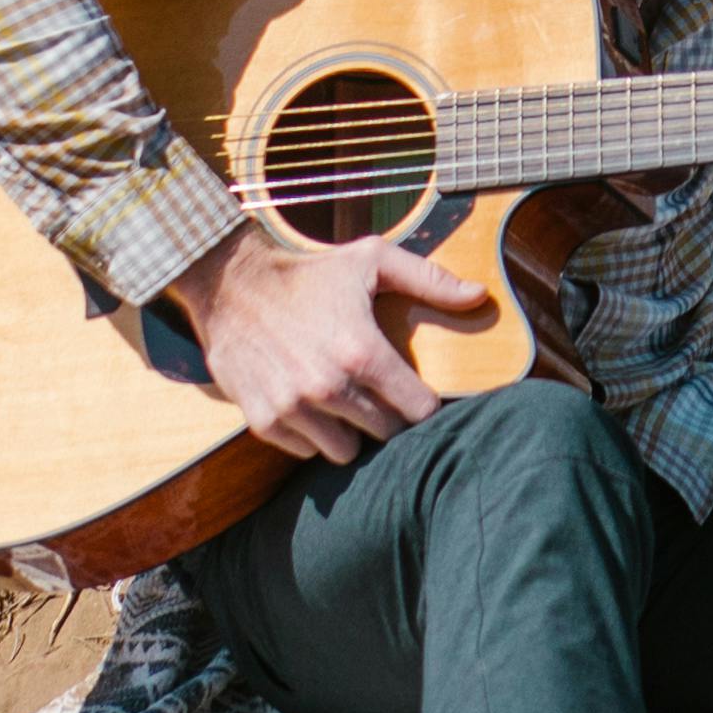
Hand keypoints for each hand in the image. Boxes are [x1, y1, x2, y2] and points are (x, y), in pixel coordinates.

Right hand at [174, 222, 497, 461]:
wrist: (232, 284)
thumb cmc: (309, 272)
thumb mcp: (373, 261)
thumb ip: (430, 280)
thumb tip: (480, 296)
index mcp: (363, 352)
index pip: (418, 410)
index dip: (423, 405)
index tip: (416, 395)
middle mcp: (329, 386)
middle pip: (385, 434)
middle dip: (387, 417)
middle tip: (378, 395)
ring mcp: (293, 408)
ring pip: (344, 451)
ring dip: (348, 432)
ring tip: (344, 402)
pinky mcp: (263, 421)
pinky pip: (305, 451)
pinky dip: (311, 435)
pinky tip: (309, 405)